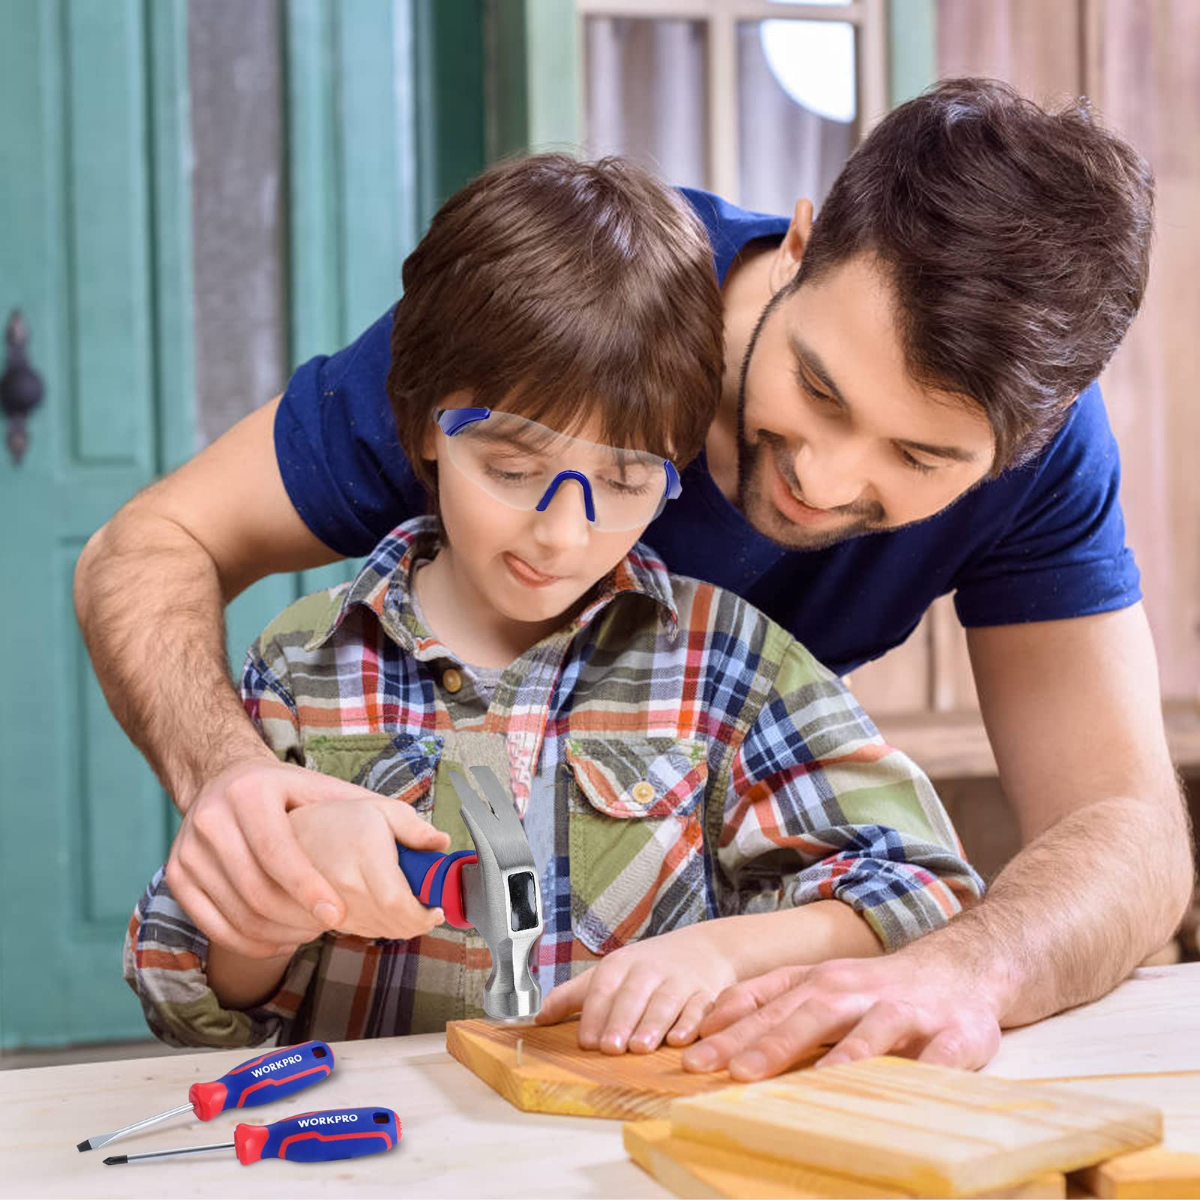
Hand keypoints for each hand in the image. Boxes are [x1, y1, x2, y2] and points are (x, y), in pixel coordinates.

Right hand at [166, 757, 446, 957]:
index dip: (307, 887)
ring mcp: (188, 849)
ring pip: (235, 912)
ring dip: (279, 932)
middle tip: (332, 927)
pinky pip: (214, 925)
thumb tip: (439, 842)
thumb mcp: (335, 792)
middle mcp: (211, 819)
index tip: (336, 914)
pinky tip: (283, 937)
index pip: (278, 850)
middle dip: (298, 917)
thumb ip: (390, 816)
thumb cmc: (290, 791)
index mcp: (252, 793)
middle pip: (255, 889)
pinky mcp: (177, 875)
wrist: (225, 778)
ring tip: (313, 931)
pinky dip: (251, 940)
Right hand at [289, 797, 449, 940]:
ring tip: (407, 906)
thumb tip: (442, 842)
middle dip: (416, 923)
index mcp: (365, 854)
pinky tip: (383, 909)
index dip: (421, 915)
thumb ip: (415, 828)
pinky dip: (378, 926)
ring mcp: (329, 903)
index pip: (397, 902)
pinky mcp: (320, 916)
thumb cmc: (340, 819)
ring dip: (398, 926)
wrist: (293, 832)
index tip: (437, 911)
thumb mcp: (382, 810)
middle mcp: (344, 883)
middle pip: (389, 922)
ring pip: (375, 931)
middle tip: (428, 912)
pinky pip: (358, 931)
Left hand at [534, 926, 737, 1053]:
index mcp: (620, 965)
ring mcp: (678, 981)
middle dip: (621, 1021)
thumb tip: (537, 1019)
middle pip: (633, 995)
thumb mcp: (608, 974)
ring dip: (652, 1024)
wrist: (702, 949)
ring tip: (641, 1046)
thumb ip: (572, 996)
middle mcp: (648, 970)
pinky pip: (698, 1007)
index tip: (588, 1041)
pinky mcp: (705, 994)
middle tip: (611, 1048)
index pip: (603, 989)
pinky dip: (691, 1023)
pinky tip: (680, 1039)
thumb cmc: (647, 968)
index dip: (595, 1015)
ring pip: (665, 1001)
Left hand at [680, 944, 1002, 1079]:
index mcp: (821, 981)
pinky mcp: (953, 1033)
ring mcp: (905, 1010)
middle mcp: (857, 990)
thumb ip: (769, 999)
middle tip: (734, 1073)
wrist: (961, 968)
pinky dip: (925, 1071)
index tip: (694, 1055)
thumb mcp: (819, 983)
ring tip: (816, 1083)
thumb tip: (708, 1024)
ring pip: (871, 1029)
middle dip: (771, 1043)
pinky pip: (939, 1055)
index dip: (732, 1028)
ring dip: (844, 1054)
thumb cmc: (876, 987)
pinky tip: (908, 1088)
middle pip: (810, 1014)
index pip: (769, 1003)